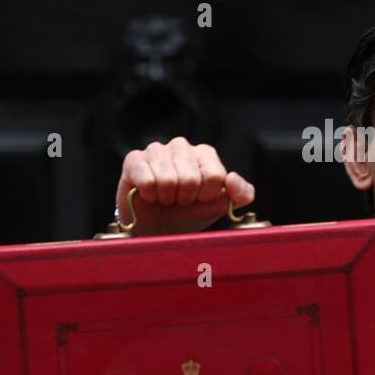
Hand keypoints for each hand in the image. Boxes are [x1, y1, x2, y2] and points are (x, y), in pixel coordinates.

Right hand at [115, 138, 254, 236]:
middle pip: (191, 179)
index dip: (206, 196)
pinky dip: (148, 195)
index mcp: (205, 154)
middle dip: (185, 199)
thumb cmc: (188, 213)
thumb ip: (241, 194)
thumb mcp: (219, 206)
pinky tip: (147, 194)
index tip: (198, 200)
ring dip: (166, 198)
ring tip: (164, 198)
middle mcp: (181, 146)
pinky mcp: (134, 159)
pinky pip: (146, 180)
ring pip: (168, 180)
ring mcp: (156, 150)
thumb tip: (232, 178)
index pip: (215, 177)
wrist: (155, 228)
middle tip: (178, 200)